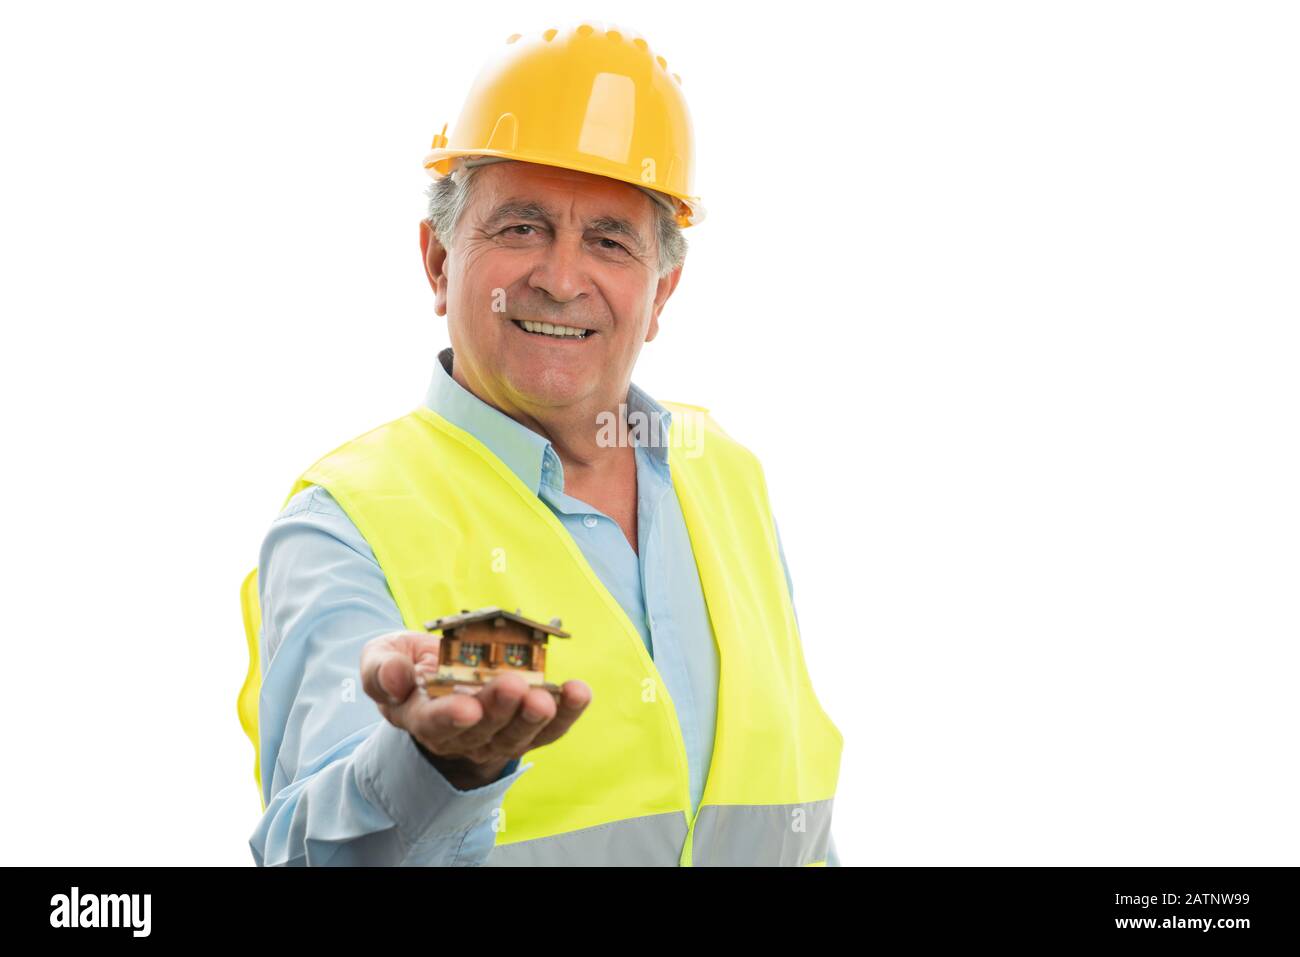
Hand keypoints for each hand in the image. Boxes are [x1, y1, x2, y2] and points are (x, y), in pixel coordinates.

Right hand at [360, 630, 591, 789]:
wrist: (436, 675)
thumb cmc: (407, 666)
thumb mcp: (381, 658)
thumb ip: (381, 669)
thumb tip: (399, 679)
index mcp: (420, 717)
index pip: (434, 724)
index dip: (449, 718)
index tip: (467, 708)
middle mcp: (460, 734)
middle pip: (481, 732)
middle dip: (498, 710)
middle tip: (512, 686)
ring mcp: (495, 734)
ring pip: (516, 735)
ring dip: (534, 717)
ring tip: (545, 697)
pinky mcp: (525, 727)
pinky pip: (549, 728)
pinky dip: (567, 713)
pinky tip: (579, 692)